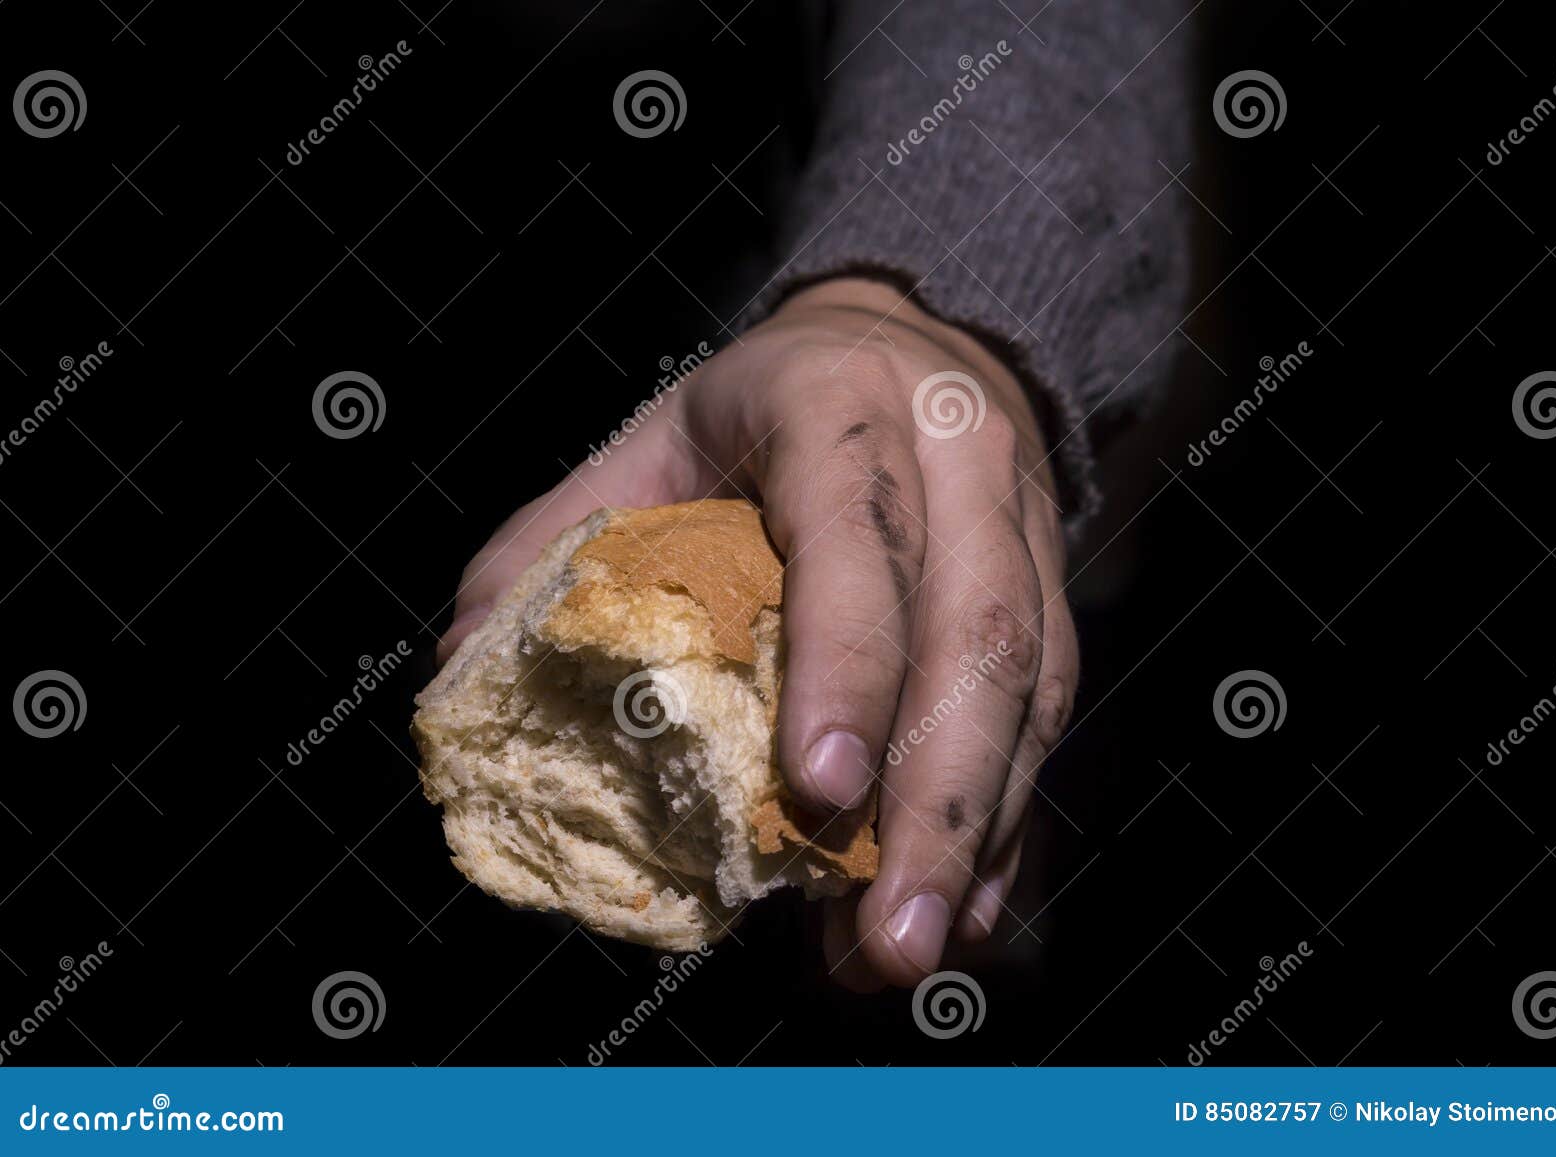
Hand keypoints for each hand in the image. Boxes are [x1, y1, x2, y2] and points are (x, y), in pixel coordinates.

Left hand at [439, 277, 1077, 987]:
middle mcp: (953, 456)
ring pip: (1026, 681)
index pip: (851, 533)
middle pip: (973, 631)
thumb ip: (557, 536)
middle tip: (884, 939)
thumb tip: (460, 664)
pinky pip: (1050, 703)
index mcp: (836, 401)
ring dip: (975, 831)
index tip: (818, 792)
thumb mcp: (651, 436)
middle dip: (933, 800)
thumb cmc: (760, 405)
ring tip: (912, 949)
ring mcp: (1019, 520)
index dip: (846, 662)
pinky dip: (1009, 814)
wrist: (908, 341)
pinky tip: (968, 906)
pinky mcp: (1050, 580)